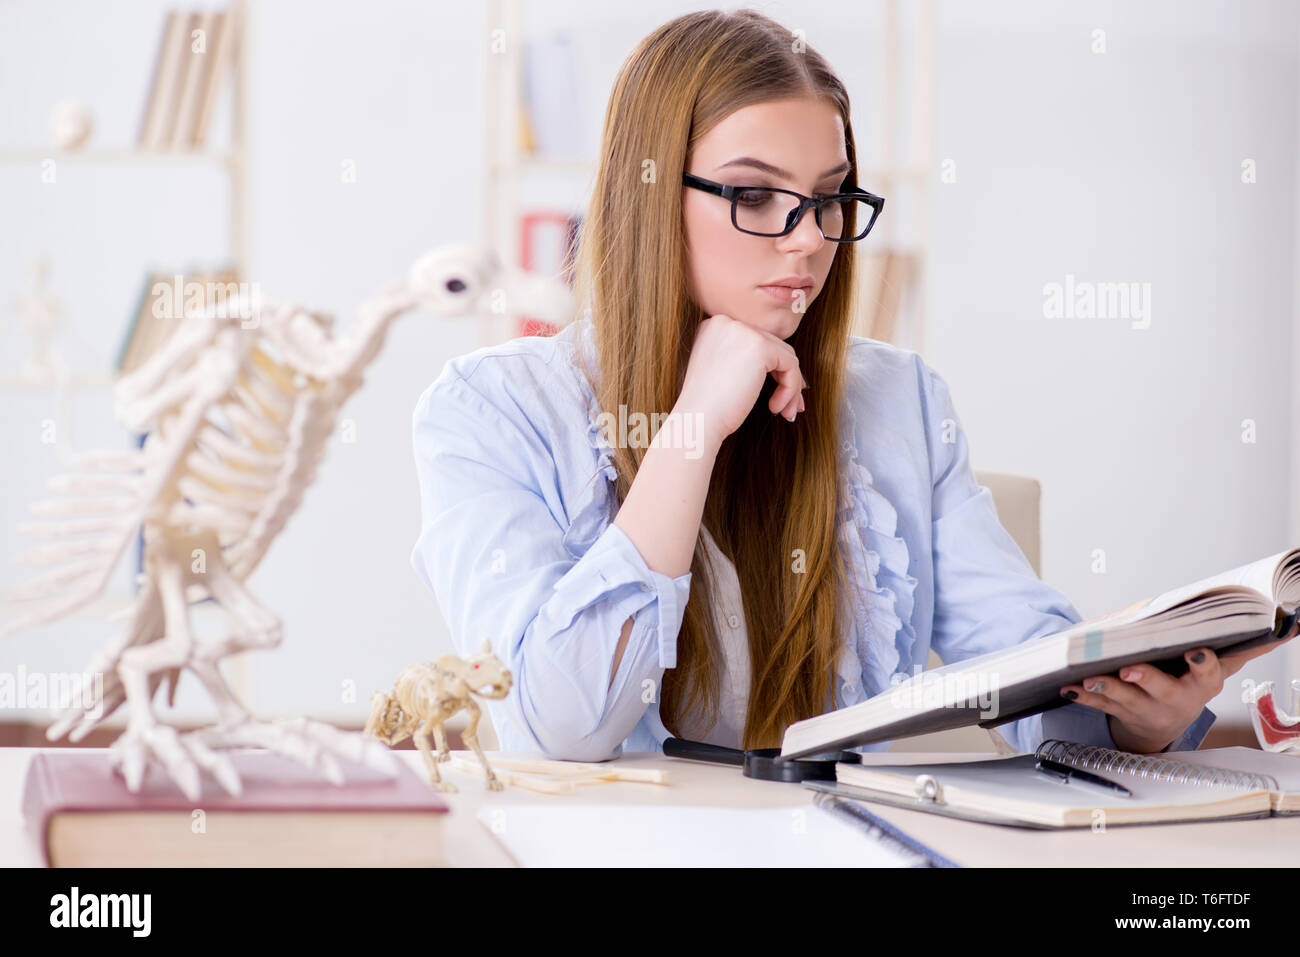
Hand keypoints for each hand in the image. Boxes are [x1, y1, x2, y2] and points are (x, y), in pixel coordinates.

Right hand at [674, 314, 805, 449]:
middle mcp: (726, 322)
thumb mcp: (724, 374)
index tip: (780, 393)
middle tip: (790, 406)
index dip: (771, 369)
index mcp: (714, 327)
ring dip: (790, 386)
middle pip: (772, 346)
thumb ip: (745, 360)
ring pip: (785, 355)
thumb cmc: (708, 408)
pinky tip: (776, 408)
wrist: (697, 421)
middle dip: (786, 378)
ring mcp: (742, 331)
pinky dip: (790, 388)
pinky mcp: (759, 346)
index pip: (755, 341)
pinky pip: (791, 365)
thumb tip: (785, 362)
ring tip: (785, 412)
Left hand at [1059, 622, 1298, 753]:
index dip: (1202, 663)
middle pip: (1161, 689)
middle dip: (1146, 679)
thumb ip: (1240, 646)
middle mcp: (1176, 699)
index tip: (1195, 650)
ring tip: (1090, 677)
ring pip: (1125, 699)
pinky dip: (1083, 695)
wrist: (1161, 723)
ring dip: (1106, 688)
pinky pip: (1100, 705)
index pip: (1207, 673)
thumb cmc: (1188, 680)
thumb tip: (1285, 627)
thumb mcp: (1216, 665)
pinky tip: (1069, 685)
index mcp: (1202, 683)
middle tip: (1130, 669)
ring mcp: (1146, 709)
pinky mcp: (1120, 713)